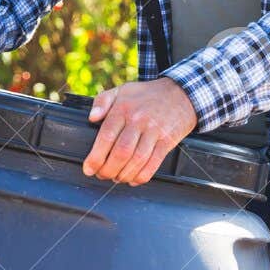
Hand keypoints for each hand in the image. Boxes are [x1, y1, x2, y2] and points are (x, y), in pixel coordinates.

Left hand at [82, 77, 197, 184]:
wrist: (180, 94)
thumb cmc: (147, 95)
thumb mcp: (121, 91)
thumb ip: (101, 101)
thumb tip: (92, 117)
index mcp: (124, 109)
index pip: (106, 136)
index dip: (95, 157)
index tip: (88, 168)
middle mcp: (139, 120)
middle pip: (121, 152)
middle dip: (108, 170)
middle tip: (101, 175)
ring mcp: (155, 132)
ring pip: (137, 160)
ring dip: (123, 175)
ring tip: (115, 178)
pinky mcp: (167, 141)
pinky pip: (154, 163)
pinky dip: (142, 176)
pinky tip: (133, 179)